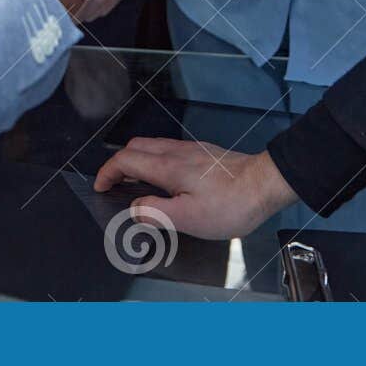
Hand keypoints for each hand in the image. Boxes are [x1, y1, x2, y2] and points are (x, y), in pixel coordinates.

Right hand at [94, 140, 296, 240]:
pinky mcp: (204, 153)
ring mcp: (191, 150)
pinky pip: (169, 150)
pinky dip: (155, 160)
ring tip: (136, 182)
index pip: (125, 160)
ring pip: (153, 146)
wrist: (265, 184)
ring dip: (137, 160)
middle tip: (114, 183)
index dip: (107, 172)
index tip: (100, 185)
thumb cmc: (232, 203)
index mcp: (168, 167)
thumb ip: (156, 213)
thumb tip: (134, 209)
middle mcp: (176, 152)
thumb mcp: (190, 218)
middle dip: (118, 163)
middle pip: (135, 147)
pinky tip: (166, 179)